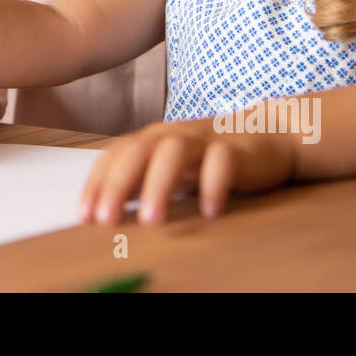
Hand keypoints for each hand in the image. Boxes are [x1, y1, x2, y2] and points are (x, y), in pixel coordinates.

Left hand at [77, 114, 296, 224]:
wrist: (270, 135)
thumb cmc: (210, 158)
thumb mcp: (170, 170)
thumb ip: (140, 184)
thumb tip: (104, 212)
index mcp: (152, 139)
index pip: (115, 155)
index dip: (97, 182)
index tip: (85, 214)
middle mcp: (173, 135)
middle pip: (137, 151)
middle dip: (117, 185)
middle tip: (106, 221)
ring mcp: (205, 139)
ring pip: (175, 151)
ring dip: (158, 184)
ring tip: (151, 220)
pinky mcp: (238, 148)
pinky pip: (223, 161)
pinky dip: (214, 184)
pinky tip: (209, 211)